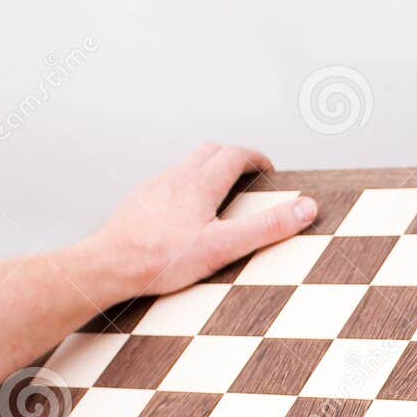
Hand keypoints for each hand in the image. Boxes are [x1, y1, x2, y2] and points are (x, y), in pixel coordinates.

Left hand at [85, 143, 315, 296]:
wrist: (110, 265)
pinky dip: (184, 188)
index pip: (235, 155)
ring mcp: (154, 188)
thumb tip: (305, 208)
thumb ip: (266, 227)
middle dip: (233, 158)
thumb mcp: (224, 246)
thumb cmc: (162, 260)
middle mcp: (175, 178)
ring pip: (186, 166)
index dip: (256, 159)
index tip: (267, 170)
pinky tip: (184, 214)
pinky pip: (167, 184)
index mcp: (200, 184)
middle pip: (210, 152)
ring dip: (208, 171)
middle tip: (248, 175)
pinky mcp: (138, 202)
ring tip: (220, 193)